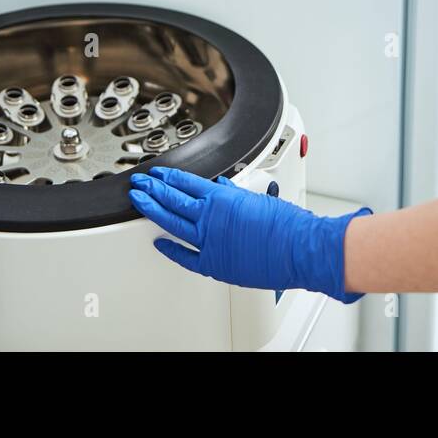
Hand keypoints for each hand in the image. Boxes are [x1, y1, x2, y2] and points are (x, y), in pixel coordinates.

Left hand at [129, 166, 370, 302]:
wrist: (299, 249)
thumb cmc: (286, 224)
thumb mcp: (258, 197)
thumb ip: (235, 193)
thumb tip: (224, 187)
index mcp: (222, 197)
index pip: (186, 182)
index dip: (168, 176)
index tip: (157, 173)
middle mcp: (211, 217)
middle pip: (172, 199)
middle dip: (152, 189)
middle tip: (138, 184)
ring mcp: (209, 241)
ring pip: (172, 223)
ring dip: (153, 210)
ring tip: (139, 202)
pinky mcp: (214, 263)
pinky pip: (185, 256)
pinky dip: (171, 249)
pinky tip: (159, 243)